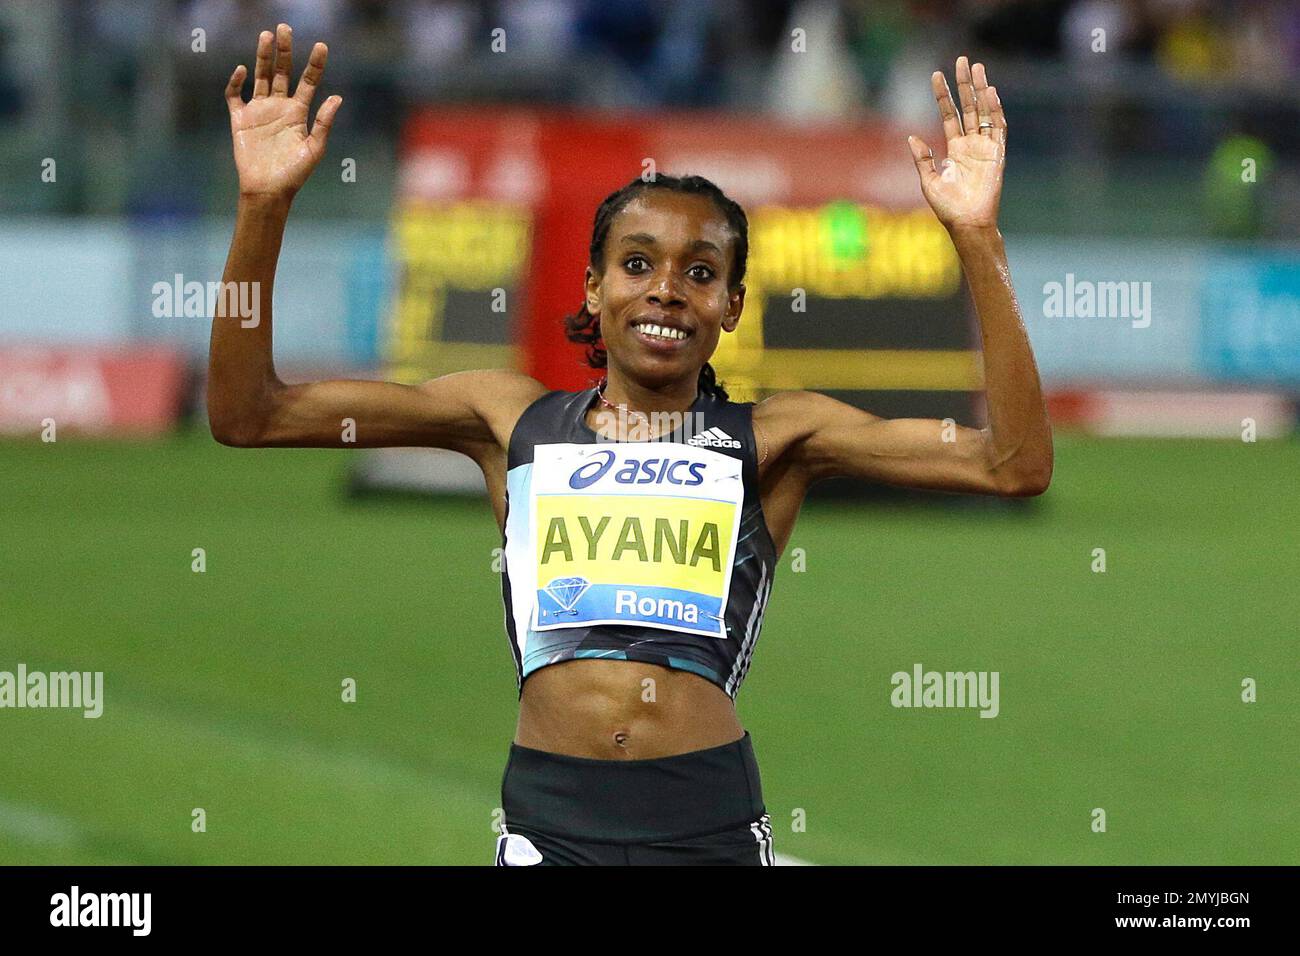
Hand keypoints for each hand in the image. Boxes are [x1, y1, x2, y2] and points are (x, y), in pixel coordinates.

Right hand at [224, 23, 341, 200]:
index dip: (315, 64)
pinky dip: (236, 82)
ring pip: (261, 77)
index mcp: (299, 113)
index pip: (308, 82)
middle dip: (284, 51)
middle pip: (282, 72)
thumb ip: (323, 122)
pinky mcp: (240, 119)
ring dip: (263, 57)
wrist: (267, 190)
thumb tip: (337, 97)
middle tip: (285, 28)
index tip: (322, 46)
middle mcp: (279, 107)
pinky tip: (243, 70)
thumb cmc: (294, 174)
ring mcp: (259, 111)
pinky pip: (235, 96)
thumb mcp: (314, 149)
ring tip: (266, 36)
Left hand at [908, 56, 1005, 230]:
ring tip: (977, 69)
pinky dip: (994, 111)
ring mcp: (985, 148)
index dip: (943, 96)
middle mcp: (971, 145)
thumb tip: (911, 136)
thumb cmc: (947, 208)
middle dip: (964, 84)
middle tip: (962, 61)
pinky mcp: (997, 155)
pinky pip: (997, 128)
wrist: (966, 223)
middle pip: (968, 107)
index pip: (949, 115)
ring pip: (983, 112)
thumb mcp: (928, 181)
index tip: (935, 75)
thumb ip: (922, 159)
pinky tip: (989, 93)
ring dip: (981, 90)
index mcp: (955, 149)